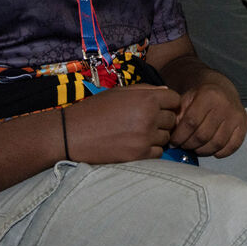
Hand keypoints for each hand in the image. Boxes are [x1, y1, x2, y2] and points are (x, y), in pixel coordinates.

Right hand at [63, 84, 179, 162]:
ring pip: (166, 137)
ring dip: (157, 136)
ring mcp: (145, 137)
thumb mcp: (120, 92)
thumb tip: (166, 92)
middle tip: (146, 122)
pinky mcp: (139, 155)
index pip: (175, 99)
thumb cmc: (94, 109)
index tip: (159, 107)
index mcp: (146, 98)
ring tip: (138, 134)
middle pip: (172, 119)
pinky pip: (158, 153)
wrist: (71, 134)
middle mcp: (149, 117)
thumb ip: (145, 90)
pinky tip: (135, 145)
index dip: (168, 103)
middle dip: (162, 120)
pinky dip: (150, 150)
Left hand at [170, 79, 246, 157]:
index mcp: (208, 95)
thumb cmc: (201, 96)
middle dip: (189, 145)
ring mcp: (235, 116)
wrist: (222, 88)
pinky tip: (211, 150)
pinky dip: (220, 152)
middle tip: (183, 146)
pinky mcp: (243, 124)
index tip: (174, 142)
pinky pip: (232, 146)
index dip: (180, 136)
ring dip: (202, 150)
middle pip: (203, 135)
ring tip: (195, 148)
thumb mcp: (186, 99)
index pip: (191, 122)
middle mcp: (224, 105)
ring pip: (216, 143)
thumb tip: (170, 136)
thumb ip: (178, 115)